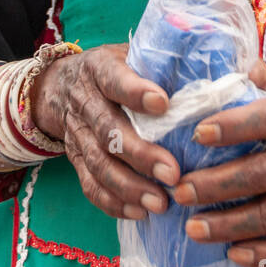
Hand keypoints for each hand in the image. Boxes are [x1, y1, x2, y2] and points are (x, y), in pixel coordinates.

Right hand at [30, 43, 181, 219]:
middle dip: (140, 154)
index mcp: (99, 69)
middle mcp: (85, 101)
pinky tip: (140, 213)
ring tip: (161, 202)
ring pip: (99, 163)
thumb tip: (207, 75)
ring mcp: (78, 133)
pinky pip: (90, 185)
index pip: (115, 79)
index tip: (164, 104)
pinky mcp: (75, 159)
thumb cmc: (112, 69)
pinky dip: (114, 203)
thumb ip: (157, 63)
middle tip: (173, 173)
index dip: (136, 92)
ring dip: (130, 187)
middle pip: (108, 130)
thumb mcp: (127, 53)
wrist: (58, 86)